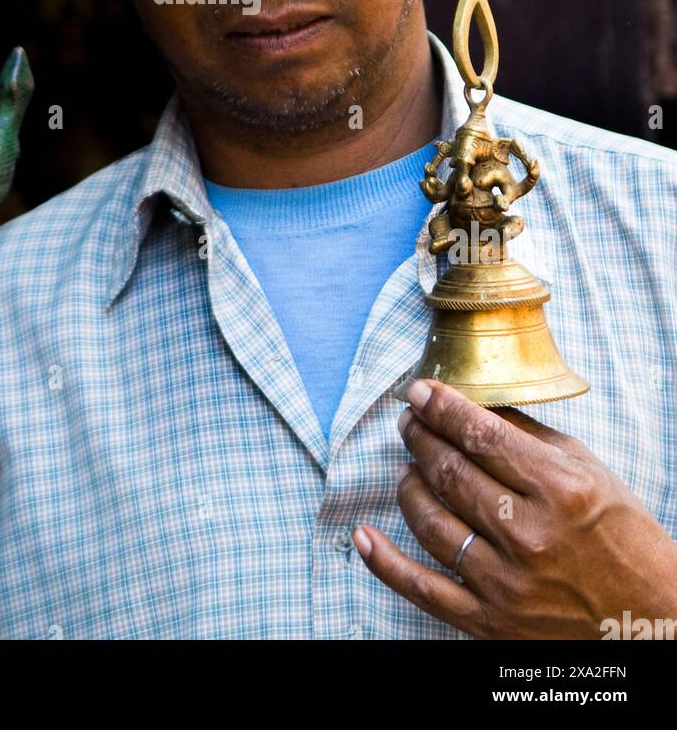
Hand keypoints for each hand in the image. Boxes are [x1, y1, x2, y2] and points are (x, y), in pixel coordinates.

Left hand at [352, 379, 676, 638]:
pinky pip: (423, 590)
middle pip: (450, 472)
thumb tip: (474, 405)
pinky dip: (386, 562)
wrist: (653, 622)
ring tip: (409, 465)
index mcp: (560, 490)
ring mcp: (507, 583)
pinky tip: (364, 534)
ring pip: (431, 521)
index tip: (419, 390)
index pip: (480, 435)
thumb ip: (530, 437)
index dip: (441, 407)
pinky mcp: (490, 622)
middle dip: (420, 436)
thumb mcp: (589, 472)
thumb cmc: (624, 539)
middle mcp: (530, 535)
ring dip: (409, 483)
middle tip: (409, 420)